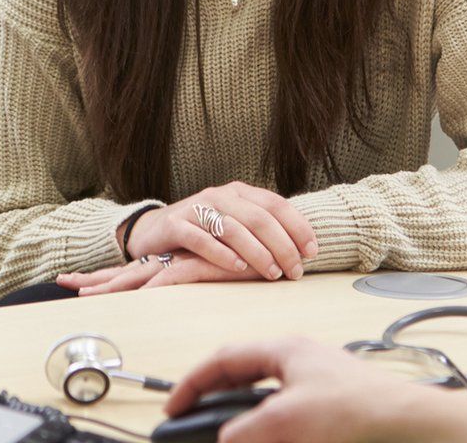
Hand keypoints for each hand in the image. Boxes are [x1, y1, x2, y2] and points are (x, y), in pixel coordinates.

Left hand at [58, 251, 256, 295]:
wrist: (280, 242)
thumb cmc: (258, 256)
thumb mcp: (227, 268)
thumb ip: (211, 270)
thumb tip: (202, 283)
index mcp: (178, 258)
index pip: (139, 266)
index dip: (109, 274)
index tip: (78, 279)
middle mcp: (176, 257)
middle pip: (129, 269)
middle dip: (98, 277)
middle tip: (64, 280)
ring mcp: (184, 259)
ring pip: (138, 273)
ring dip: (110, 284)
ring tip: (80, 291)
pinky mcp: (198, 264)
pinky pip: (167, 278)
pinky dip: (146, 288)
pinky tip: (130, 294)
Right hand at [123, 182, 318, 281]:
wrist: (154, 231)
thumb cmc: (203, 232)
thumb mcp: (234, 223)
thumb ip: (262, 230)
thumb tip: (302, 251)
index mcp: (240, 192)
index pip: (276, 204)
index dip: (297, 227)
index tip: (312, 251)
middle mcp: (220, 195)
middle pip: (259, 218)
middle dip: (282, 246)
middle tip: (295, 271)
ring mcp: (196, 208)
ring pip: (234, 228)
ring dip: (257, 253)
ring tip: (272, 274)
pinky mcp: (175, 225)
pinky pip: (201, 239)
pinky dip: (222, 254)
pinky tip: (237, 268)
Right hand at [163, 338, 431, 442]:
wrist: (404, 423)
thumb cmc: (357, 408)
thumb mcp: (284, 420)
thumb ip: (245, 429)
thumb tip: (228, 438)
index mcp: (285, 350)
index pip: (225, 359)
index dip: (194, 382)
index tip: (176, 405)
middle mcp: (300, 360)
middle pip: (244, 375)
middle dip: (217, 397)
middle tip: (196, 418)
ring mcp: (317, 382)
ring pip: (265, 395)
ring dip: (244, 414)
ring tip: (231, 433)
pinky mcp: (332, 406)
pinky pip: (287, 412)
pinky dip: (270, 424)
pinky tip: (270, 436)